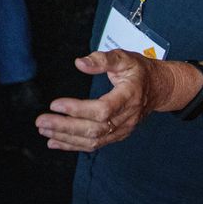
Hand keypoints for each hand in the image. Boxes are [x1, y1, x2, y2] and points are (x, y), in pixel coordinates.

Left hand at [35, 50, 171, 151]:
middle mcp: (127, 117)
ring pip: (93, 140)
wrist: (160, 89)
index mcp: (129, 96)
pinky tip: (55, 142)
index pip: (102, 109)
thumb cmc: (140, 71)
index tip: (55, 104)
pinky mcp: (117, 135)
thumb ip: (102, 59)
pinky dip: (73, 145)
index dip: (78, 109)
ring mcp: (123, 129)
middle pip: (95, 129)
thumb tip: (79, 63)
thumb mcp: (124, 58)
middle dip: (65, 127)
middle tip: (41, 121)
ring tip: (44, 131)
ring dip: (66, 138)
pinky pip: (95, 144)